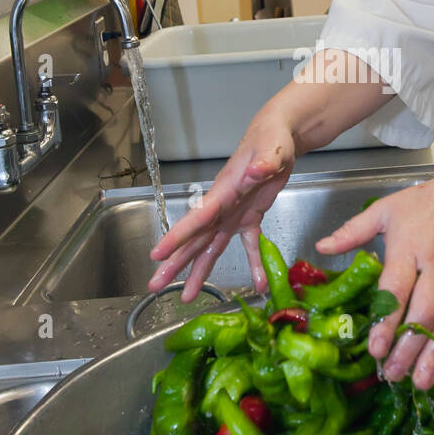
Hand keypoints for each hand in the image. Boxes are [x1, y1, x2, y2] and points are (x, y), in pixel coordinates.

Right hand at [148, 114, 295, 301]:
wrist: (278, 138)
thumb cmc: (271, 139)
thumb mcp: (272, 149)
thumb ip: (265, 161)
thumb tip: (257, 170)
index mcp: (224, 192)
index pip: (197, 217)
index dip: (177, 238)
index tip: (157, 255)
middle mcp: (223, 207)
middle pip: (194, 239)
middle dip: (175, 263)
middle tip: (155, 286)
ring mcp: (233, 214)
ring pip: (212, 247)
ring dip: (199, 271)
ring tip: (187, 296)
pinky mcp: (250, 218)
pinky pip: (249, 245)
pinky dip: (254, 264)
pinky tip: (258, 283)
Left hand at [315, 163, 433, 388]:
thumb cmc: (427, 203)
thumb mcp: (386, 209)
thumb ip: (353, 231)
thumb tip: (322, 247)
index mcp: (408, 247)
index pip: (396, 289)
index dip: (386, 322)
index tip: (375, 349)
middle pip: (423, 313)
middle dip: (409, 348)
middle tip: (393, 375)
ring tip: (421, 382)